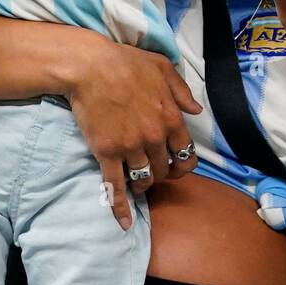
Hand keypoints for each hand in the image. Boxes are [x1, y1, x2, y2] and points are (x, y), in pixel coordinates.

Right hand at [65, 39, 201, 229]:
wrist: (89, 66)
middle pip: (164, 170)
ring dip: (142, 185)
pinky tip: (124, 223)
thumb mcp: (163, 67)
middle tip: (150, 170)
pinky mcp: (107, 153)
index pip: (186, 155)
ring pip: (143, 180)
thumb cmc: (126, 62)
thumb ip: (182, 91)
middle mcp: (154, 137)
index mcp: (171, 118)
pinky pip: (116, 186)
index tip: (175, 167)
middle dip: (160, 173)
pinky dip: (120, 207)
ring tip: (136, 182)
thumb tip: (196, 109)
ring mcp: (130, 147)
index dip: (182, 165)